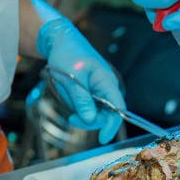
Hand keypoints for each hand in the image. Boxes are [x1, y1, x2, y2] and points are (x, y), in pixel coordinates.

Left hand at [37, 18, 123, 143]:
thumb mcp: (71, 79)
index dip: (112, 125)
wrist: (61, 40)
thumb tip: (90, 120)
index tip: (103, 138)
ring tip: (67, 99)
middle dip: (91, 120)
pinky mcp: (94, 91)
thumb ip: (81, 100)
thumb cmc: (67, 55)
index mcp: (106, 82)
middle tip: (72, 118)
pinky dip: (80, 107)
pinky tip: (70, 97)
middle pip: (108, 114)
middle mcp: (107, 87)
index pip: (118, 108)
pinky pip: (90, 105)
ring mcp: (101, 89)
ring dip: (82, 112)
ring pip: (97, 111)